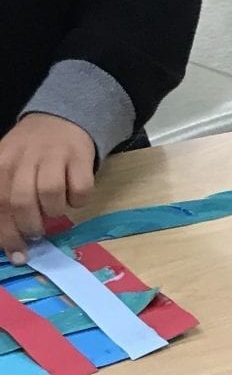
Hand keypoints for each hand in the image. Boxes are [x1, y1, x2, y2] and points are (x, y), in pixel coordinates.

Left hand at [0, 114, 95, 264]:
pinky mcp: (79, 156)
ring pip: (50, 194)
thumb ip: (4, 198)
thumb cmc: (30, 154)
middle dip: (29, 226)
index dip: (7, 234)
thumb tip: (8, 241)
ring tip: (54, 211)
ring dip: (54, 212)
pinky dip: (78, 200)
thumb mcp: (7, 168)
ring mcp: (52, 155)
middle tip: (36, 233)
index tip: (17, 255)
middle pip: (21, 201)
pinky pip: (80, 189)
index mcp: (0, 163)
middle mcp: (23, 158)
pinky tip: (74, 196)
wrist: (60, 118)